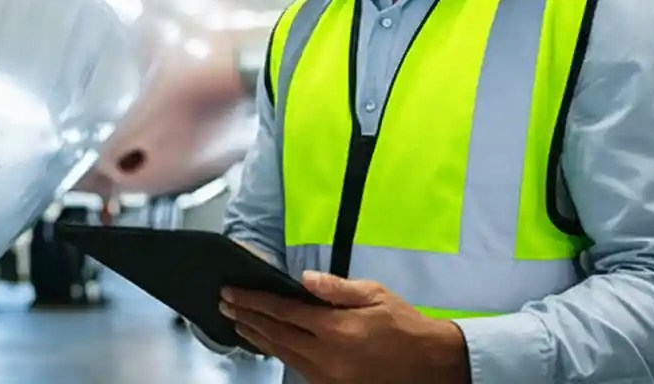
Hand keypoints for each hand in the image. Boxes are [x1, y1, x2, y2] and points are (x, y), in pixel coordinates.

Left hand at [220, 271, 469, 383]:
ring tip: (238, 324)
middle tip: (225, 305)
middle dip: (247, 318)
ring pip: (282, 354)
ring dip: (256, 338)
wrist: (429, 363)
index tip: (232, 293)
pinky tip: (267, 344)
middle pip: (275, 335)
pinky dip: (277, 353)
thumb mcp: (375, 294)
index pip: (283, 312)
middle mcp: (326, 356)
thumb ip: (337, 288)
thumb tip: (304, 279)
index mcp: (336, 329)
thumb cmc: (403, 324)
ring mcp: (327, 376)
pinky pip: (296, 368)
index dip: (253, 301)